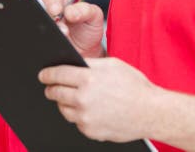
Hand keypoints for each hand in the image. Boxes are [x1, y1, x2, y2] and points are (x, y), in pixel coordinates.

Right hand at [38, 0, 103, 57]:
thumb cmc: (89, 26)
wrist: (87, 48)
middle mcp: (48, 9)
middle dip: (49, 17)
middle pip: (38, 7)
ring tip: (66, 35)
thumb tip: (69, 12)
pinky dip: (51, 39)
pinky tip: (62, 41)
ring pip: (39, 22)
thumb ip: (85, 10)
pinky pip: (41, 36)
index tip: (57, 11)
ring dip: (52, 30)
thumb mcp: (94, 15)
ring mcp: (45, 23)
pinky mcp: (44, 35)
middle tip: (62, 28)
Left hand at [39, 57, 159, 142]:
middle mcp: (84, 99)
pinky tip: (89, 110)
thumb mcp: (112, 65)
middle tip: (51, 87)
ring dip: (64, 103)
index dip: (47, 74)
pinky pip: (76, 122)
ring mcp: (86, 117)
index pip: (57, 75)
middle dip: (51, 89)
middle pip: (55, 93)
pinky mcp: (90, 131)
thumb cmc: (135, 87)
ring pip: (63, 109)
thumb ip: (89, 64)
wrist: (151, 112)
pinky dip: (79, 116)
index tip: (43, 75)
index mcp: (88, 78)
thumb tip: (72, 63)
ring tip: (74, 98)